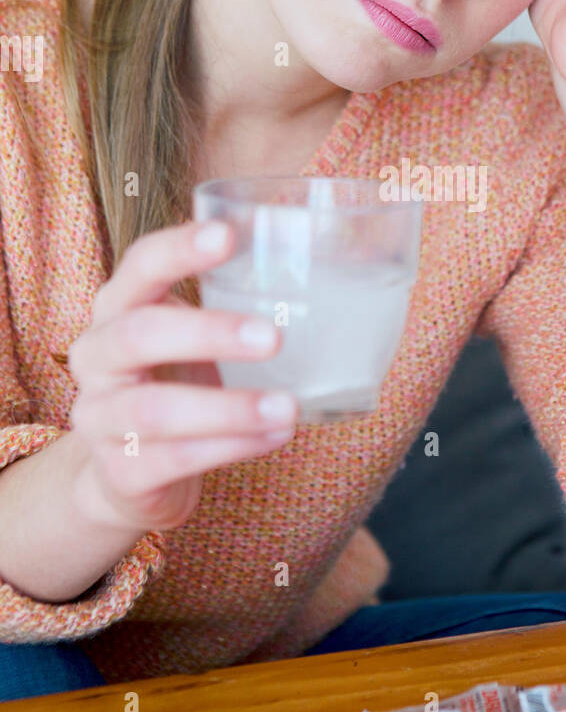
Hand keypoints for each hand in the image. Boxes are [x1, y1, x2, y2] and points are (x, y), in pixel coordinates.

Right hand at [66, 220, 298, 532]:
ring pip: (156, 410)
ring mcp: (100, 419)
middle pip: (139, 335)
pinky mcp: (121, 472)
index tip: (229, 235)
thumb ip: (229, 303)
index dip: (178, 249)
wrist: (127, 476)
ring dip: (230, 409)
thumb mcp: (189, 337)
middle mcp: (96, 358)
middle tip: (273, 338)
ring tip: (290, 407)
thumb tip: (323, 263)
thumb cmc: (174, 384)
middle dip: (209, 334)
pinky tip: (275, 437)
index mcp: (117, 309)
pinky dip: (231, 447)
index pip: (139, 266)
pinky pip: (174, 459)